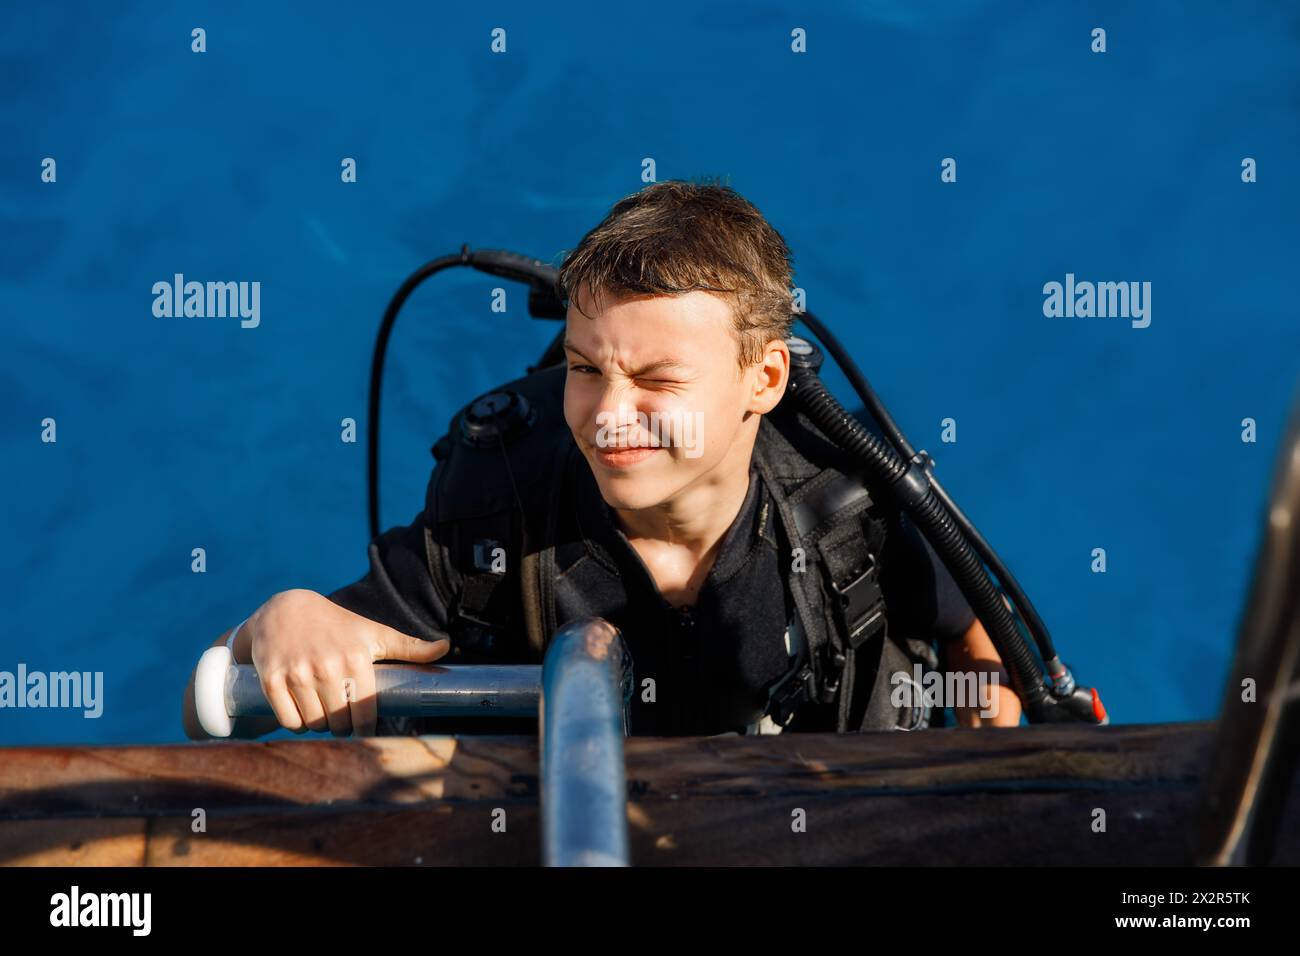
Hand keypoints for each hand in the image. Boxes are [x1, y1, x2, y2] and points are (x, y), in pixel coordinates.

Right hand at [241, 588, 449, 736]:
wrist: (285, 610)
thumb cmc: (337, 624)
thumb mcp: (373, 633)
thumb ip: (409, 646)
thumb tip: (446, 647)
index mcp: (356, 658)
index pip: (366, 712)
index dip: (365, 727)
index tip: (362, 727)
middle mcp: (327, 666)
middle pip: (339, 722)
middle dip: (341, 727)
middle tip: (341, 721)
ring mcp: (297, 673)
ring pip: (314, 723)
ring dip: (319, 726)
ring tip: (323, 716)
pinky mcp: (271, 679)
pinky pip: (288, 720)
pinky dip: (296, 724)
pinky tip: (302, 715)